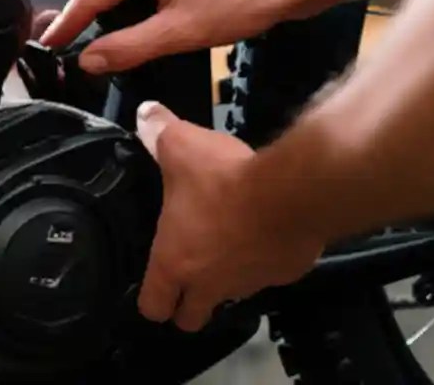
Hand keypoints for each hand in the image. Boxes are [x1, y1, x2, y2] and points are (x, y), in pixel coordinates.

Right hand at [39, 0, 316, 73]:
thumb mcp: (181, 32)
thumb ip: (129, 47)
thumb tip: (92, 59)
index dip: (66, 23)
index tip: (47, 44)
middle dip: (86, 20)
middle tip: (65, 48)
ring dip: (115, 17)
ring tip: (97, 45)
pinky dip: (138, 10)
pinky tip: (138, 30)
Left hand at [135, 101, 322, 331]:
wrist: (290, 194)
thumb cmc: (222, 180)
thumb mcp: (182, 148)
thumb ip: (159, 132)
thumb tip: (144, 113)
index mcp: (174, 263)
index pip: (153, 307)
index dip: (153, 300)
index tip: (158, 287)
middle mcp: (208, 283)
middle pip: (191, 319)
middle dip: (189, 305)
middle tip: (190, 278)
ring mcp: (249, 283)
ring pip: (231, 295)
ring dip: (228, 277)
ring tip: (230, 243)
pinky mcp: (284, 274)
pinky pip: (268, 274)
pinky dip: (264, 259)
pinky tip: (265, 231)